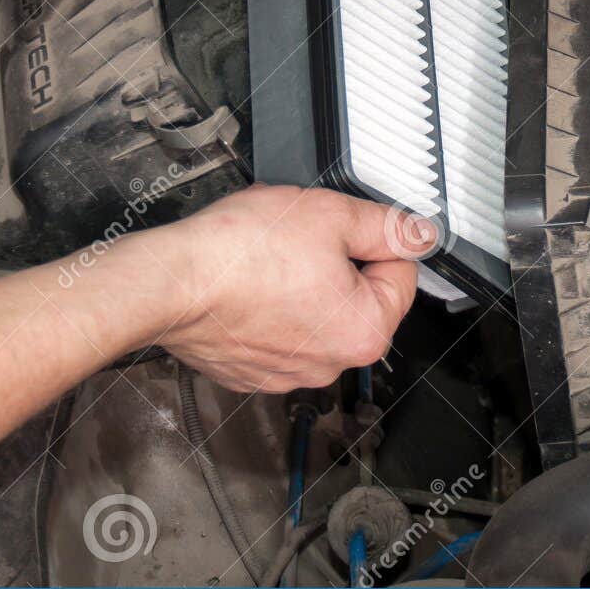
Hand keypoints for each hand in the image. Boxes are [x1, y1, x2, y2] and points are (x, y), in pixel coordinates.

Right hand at [147, 185, 434, 391]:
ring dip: (304, 283)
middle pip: (359, 297)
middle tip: (302, 238)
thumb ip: (386, 225)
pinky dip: (271, 306)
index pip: (401, 274)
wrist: (169, 282)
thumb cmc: (240, 254)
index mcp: (365, 332)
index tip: (345, 228)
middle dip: (339, 262)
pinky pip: (280, 331)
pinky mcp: (253, 372)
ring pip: (318, 313)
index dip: (375, 240)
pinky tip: (250, 283)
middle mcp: (331, 365)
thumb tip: (420, 233)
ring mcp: (289, 373)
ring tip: (271, 259)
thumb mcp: (330, 215)